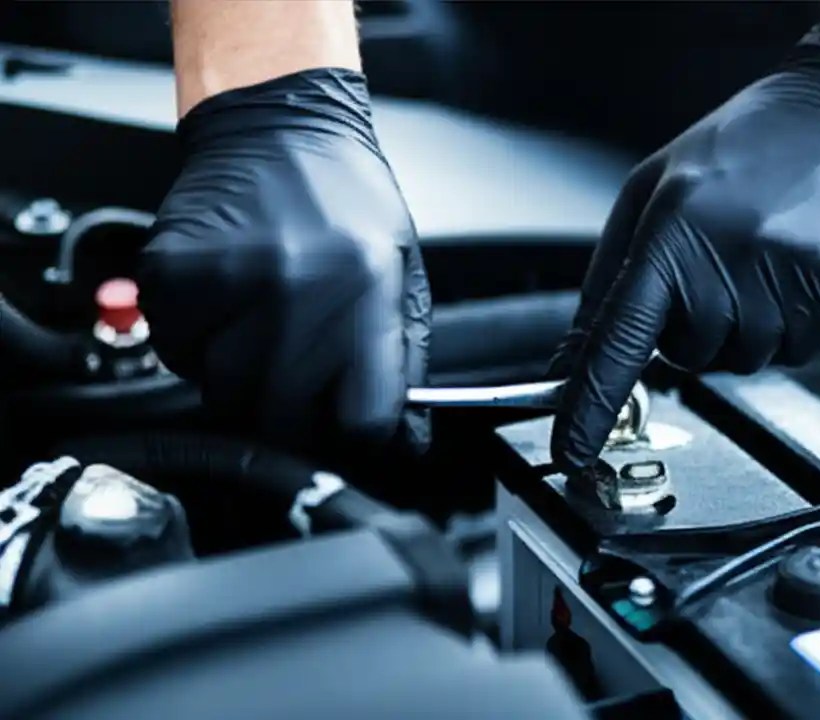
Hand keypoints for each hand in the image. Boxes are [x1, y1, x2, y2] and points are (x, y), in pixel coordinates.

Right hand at [139, 69, 429, 453]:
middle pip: (284, 420)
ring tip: (261, 325)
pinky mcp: (175, 273)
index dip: (360, 436)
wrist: (278, 124)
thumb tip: (404, 435)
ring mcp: (232, 280)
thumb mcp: (401, 269)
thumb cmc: (344, 197)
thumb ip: (404, 354)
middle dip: (293, 417)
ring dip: (240, 378)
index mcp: (368, 291)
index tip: (352, 429)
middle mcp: (299, 288)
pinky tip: (226, 303)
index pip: (363, 418)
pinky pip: (177, 351)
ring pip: (224, 392)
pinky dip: (197, 344)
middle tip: (297, 382)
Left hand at [550, 21, 819, 471]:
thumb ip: (610, 280)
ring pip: (746, 360)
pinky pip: (798, 351)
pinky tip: (798, 267)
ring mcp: (790, 280)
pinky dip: (792, 323)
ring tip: (764, 255)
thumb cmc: (745, 147)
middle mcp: (729, 260)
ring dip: (747, 324)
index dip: (592, 402)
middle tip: (721, 261)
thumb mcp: (654, 190)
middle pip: (690, 357)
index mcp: (671, 229)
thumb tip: (572, 361)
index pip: (620, 339)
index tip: (572, 449)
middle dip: (696, 325)